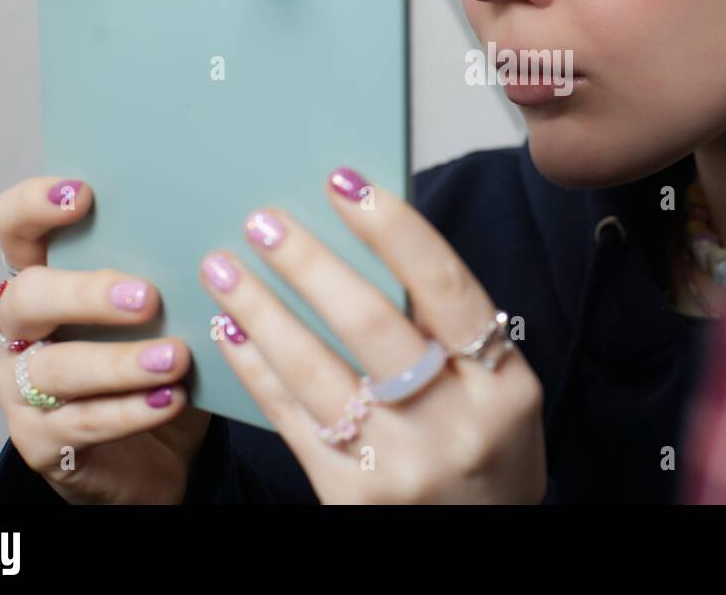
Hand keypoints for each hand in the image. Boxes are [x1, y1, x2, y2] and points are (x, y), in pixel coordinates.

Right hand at [0, 177, 210, 503]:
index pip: (13, 227)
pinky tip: (172, 398)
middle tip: (147, 297)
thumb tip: (233, 221)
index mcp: (43, 276)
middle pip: (27, 297)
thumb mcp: (170, 307)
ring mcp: (20, 388)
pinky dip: (130, 411)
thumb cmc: (160, 355)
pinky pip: (80, 424)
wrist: (157, 452)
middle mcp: (20, 329)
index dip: (35, 205)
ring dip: (118, 362)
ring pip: (54, 368)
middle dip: (86, 293)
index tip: (83, 193)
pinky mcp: (40, 442)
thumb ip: (173, 266)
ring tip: (176, 357)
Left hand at [198, 167, 546, 503]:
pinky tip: (231, 331)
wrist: (481, 542)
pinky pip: (292, 421)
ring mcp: (400, 465)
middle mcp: (454, 424)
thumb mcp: (502, 387)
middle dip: (310, 265)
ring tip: (223, 267)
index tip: (344, 182)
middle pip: (372, 325)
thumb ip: (451, 328)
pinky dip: (257, 370)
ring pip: (318, 372)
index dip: (392, 228)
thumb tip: (373, 241)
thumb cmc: (489, 447)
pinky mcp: (351, 497)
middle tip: (263, 221)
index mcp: (502, 383)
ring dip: (262, 312)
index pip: (446, 287)